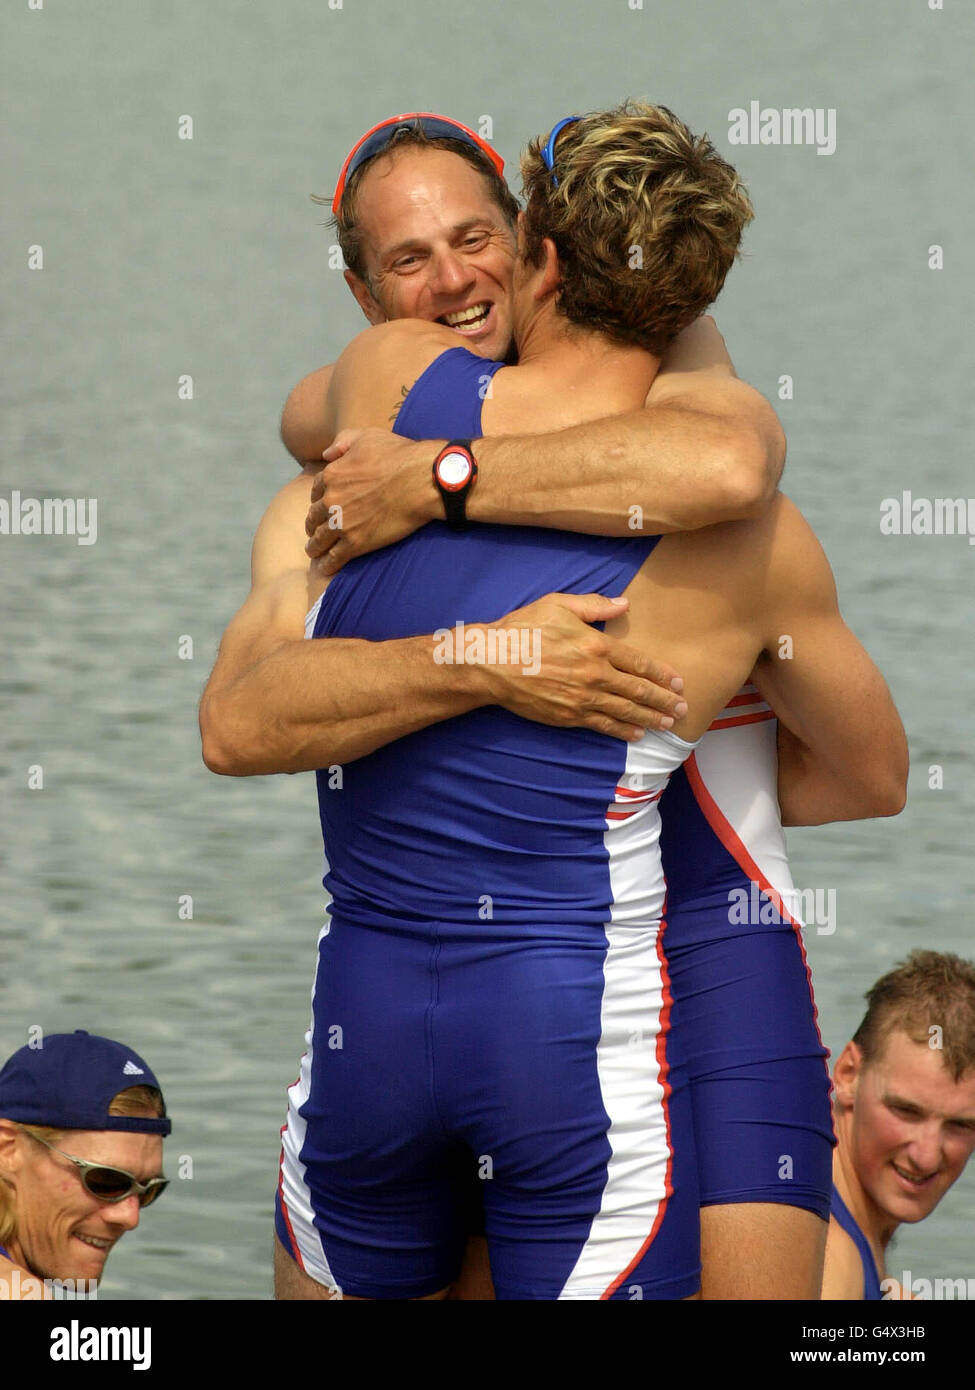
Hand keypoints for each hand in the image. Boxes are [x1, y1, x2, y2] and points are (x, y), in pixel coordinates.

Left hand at [304, 428, 439, 573]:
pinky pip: (333, 558)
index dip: (317, 501)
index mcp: (332, 475)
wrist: (421, 480)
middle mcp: (331, 500)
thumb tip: (326, 453)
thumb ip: (342, 442)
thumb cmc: (398, 455)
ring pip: (319, 540)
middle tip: (315, 532)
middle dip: (313, 525)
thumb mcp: (366, 436)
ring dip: (314, 547)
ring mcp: (342, 524)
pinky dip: (326, 564)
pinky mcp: (356, 543)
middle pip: (313, 517)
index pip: (315, 492)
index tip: (320, 507)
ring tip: (314, 552)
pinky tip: (325, 568)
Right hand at [470, 592, 686, 739]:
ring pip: (625, 711)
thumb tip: (624, 605)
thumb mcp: (558, 604)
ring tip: (668, 724)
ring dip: (650, 719)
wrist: (492, 663)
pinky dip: (622, 731)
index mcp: (595, 645)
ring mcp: (582, 698)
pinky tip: (637, 734)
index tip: (678, 682)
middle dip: (663, 701)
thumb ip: (595, 605)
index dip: (661, 673)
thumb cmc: (523, 629)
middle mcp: (594, 674)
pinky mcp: (567, 716)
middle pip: (638, 691)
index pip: (638, 662)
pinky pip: (602, 725)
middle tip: (682, 709)